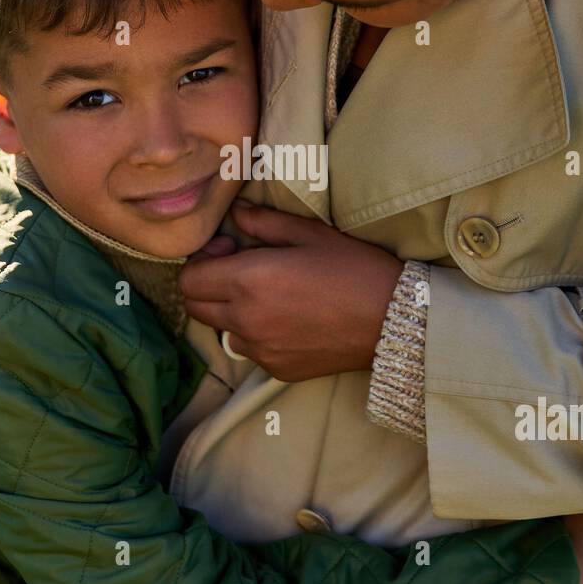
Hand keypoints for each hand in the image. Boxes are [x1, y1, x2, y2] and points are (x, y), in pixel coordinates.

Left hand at [179, 202, 402, 380]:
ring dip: (231, 312)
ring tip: (268, 297)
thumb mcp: (310, 234)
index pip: (188, 279)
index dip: (202, 261)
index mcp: (248, 281)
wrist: (394, 322)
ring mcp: (260, 350)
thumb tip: (236, 214)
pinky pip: (250, 350)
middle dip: (208, 286)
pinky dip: (256, 335)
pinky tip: (289, 319)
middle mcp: (245, 320)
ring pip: (221, 330)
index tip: (231, 250)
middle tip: (242, 270)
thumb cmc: (355, 270)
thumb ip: (264, 222)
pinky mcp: (277, 369)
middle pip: (195, 307)